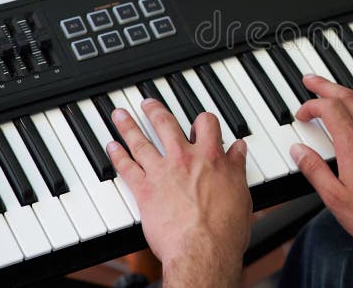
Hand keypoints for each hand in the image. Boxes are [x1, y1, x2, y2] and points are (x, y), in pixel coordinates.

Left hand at [106, 99, 251, 287]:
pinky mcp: (144, 191)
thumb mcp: (241, 192)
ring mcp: (162, 173)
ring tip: (120, 115)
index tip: (199, 122)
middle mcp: (184, 158)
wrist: (203, 250)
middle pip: (166, 124)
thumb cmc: (224, 228)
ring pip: (140, 141)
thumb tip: (238, 150)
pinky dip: (117, 155)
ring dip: (128, 126)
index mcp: (211, 157)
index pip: (206, 123)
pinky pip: (126, 168)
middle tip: (148, 104)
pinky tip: (111, 146)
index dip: (203, 120)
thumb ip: (237, 168)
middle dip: (156, 111)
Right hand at [291, 75, 352, 259]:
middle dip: (326, 87)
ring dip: (349, 93)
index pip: (329, 109)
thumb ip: (314, 171)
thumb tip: (298, 151)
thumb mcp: (335, 199)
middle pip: (347, 98)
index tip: (302, 113)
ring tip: (336, 92)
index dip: (312, 105)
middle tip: (311, 81)